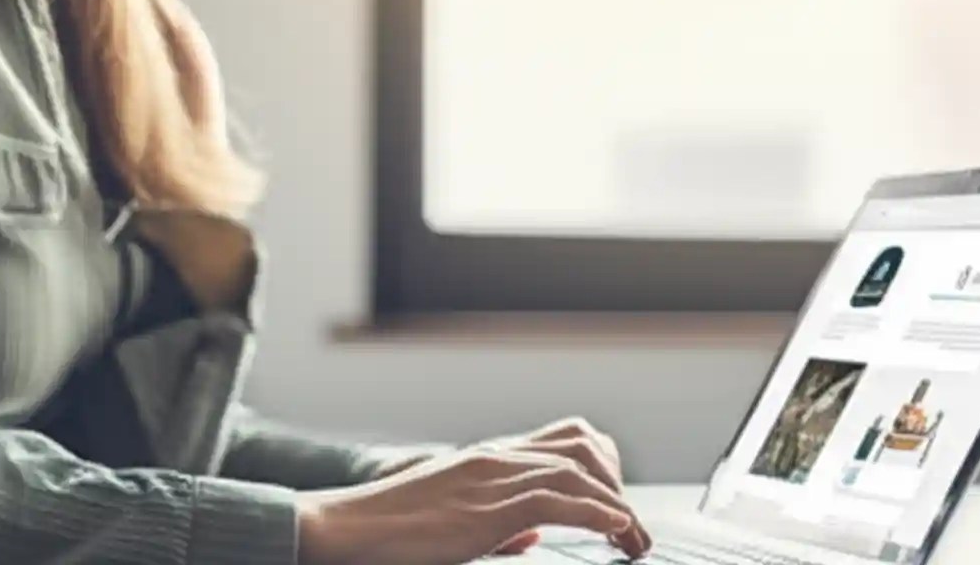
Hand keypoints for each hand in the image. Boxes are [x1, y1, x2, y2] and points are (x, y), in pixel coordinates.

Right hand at [373, 417, 649, 556]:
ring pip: (577, 472)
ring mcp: (492, 479)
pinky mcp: (486, 508)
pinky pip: (557, 501)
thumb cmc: (389, 530)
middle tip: (633, 527)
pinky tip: (616, 530)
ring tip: (635, 539)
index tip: (618, 501)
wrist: (343, 527)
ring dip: (617, 505)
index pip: (565, 440)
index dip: (603, 466)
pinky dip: (596, 514)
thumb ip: (497, 524)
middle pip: (582, 447)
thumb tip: (532, 538)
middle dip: (617, 482)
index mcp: (489, 458)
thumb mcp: (452, 520)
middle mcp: (496, 458)